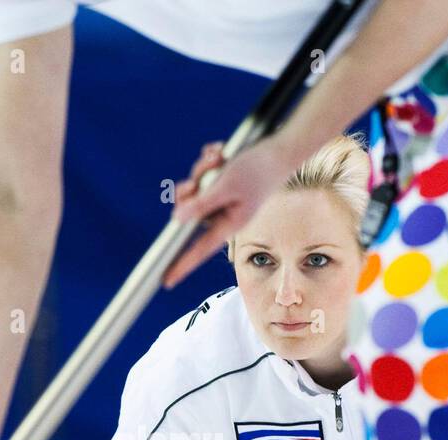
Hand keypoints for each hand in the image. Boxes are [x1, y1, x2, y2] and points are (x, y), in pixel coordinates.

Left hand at [164, 136, 296, 288]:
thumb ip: (202, 204)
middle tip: (202, 174)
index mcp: (229, 224)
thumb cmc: (257, 169)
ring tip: (218, 158)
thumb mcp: (226, 186)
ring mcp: (222, 201)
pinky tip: (221, 154)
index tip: (166, 282)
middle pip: (190, 210)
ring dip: (202, 170)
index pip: (200, 249)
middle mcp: (223, 215)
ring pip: (195, 189)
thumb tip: (176, 219)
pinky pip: (203, 176)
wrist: (280, 150)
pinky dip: (209, 163)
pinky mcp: (222, 186)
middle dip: (192, 187)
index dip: (182, 265)